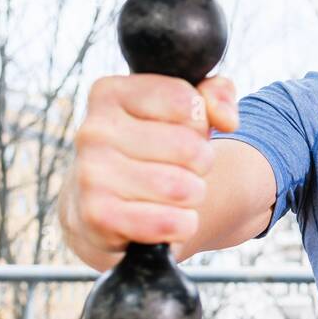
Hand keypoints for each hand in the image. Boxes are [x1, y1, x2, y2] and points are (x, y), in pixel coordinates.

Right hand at [60, 73, 238, 268]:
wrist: (103, 209)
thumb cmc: (151, 151)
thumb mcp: (184, 111)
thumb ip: (216, 94)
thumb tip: (226, 119)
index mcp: (110, 93)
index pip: (185, 101)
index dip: (200, 123)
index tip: (184, 131)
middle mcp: (93, 131)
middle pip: (190, 148)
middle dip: (201, 164)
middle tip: (182, 169)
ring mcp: (91, 174)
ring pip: (184, 189)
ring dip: (192, 196)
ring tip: (172, 194)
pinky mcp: (98, 216)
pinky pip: (172, 222)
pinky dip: (182, 225)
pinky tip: (164, 219)